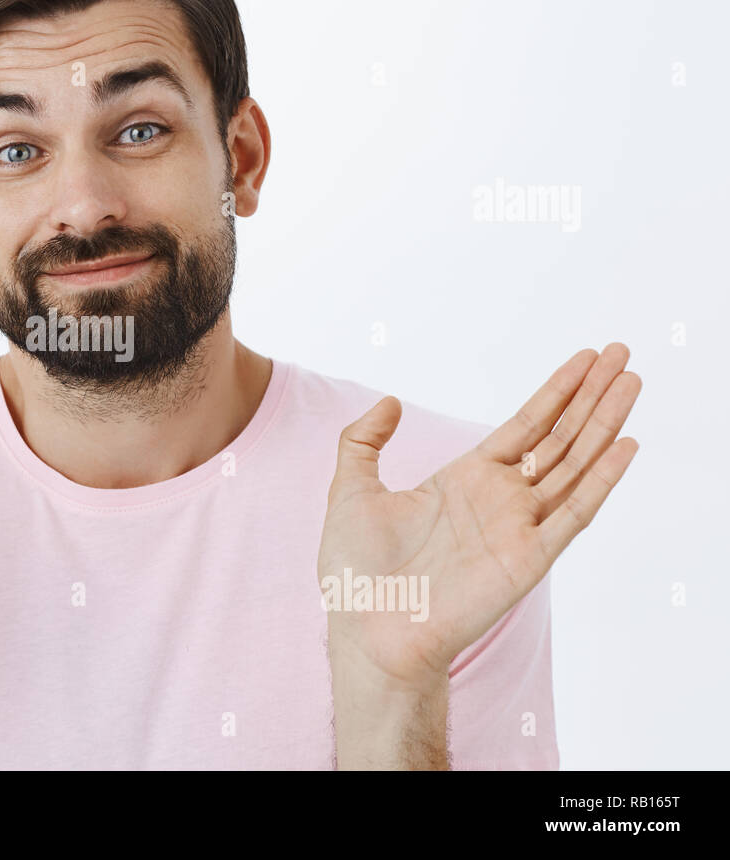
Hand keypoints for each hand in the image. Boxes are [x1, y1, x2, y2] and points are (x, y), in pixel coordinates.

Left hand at [318, 343, 640, 687]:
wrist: (368, 630)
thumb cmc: (356, 572)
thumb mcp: (351, 490)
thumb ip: (363, 441)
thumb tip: (387, 402)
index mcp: (465, 481)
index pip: (525, 426)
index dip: (556, 393)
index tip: (586, 359)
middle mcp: (500, 500)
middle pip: (559, 437)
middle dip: (591, 396)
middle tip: (623, 352)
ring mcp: (518, 528)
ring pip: (574, 465)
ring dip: (605, 424)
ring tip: (631, 383)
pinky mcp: (529, 559)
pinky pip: (574, 513)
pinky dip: (601, 480)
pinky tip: (624, 445)